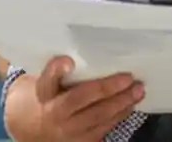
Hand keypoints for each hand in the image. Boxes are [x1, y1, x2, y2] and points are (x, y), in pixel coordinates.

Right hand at [4, 56, 143, 141]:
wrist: (32, 131)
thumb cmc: (46, 97)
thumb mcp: (44, 80)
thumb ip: (59, 68)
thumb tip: (82, 42)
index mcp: (43, 93)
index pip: (48, 79)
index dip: (56, 69)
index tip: (68, 61)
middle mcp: (54, 112)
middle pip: (81, 99)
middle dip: (107, 88)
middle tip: (129, 77)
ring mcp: (67, 131)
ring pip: (97, 117)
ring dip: (121, 103)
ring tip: (138, 90)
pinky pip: (103, 129)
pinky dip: (119, 115)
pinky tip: (130, 104)